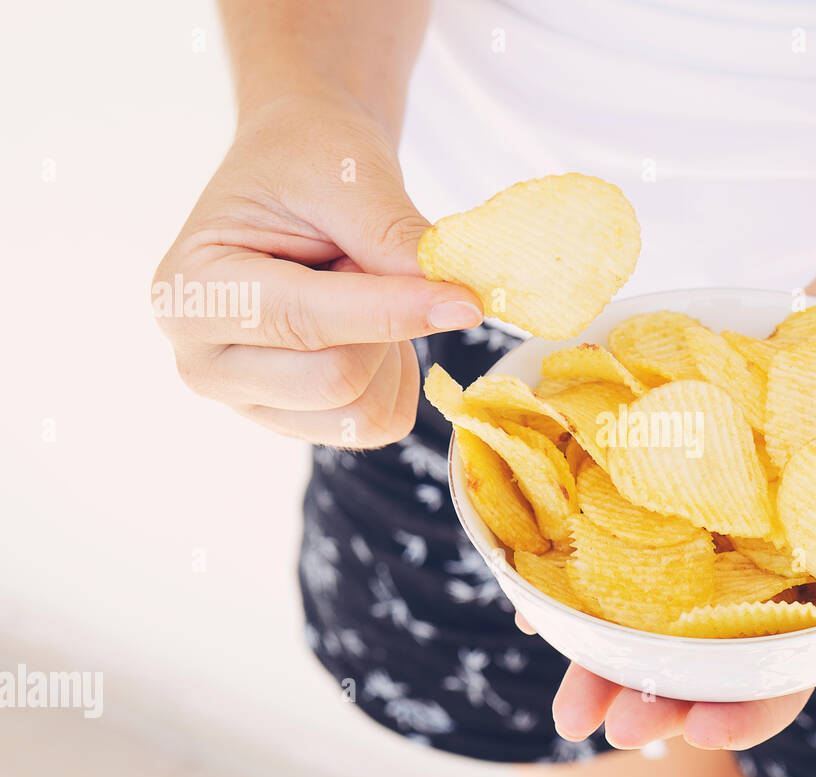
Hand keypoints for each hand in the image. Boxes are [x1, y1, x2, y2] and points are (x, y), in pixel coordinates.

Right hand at [152, 92, 481, 447]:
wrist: (298, 169)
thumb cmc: (307, 158)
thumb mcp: (347, 176)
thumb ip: (394, 239)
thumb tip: (459, 306)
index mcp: (192, 292)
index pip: (307, 324)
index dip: (393, 312)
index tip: (466, 301)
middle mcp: (203, 361)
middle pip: (335, 383)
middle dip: (384, 326)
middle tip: (370, 265)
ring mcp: (247, 400)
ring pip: (361, 416)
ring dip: (390, 353)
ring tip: (361, 291)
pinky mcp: (294, 421)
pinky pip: (378, 424)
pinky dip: (395, 378)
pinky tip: (370, 330)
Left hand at [528, 531, 815, 749]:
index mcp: (804, 612)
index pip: (773, 683)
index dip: (740, 716)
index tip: (701, 733)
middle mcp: (746, 589)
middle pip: (693, 665)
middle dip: (649, 699)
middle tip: (607, 722)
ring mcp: (701, 544)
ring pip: (643, 614)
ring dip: (598, 654)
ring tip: (559, 677)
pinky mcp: (660, 493)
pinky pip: (609, 536)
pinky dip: (572, 573)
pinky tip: (538, 594)